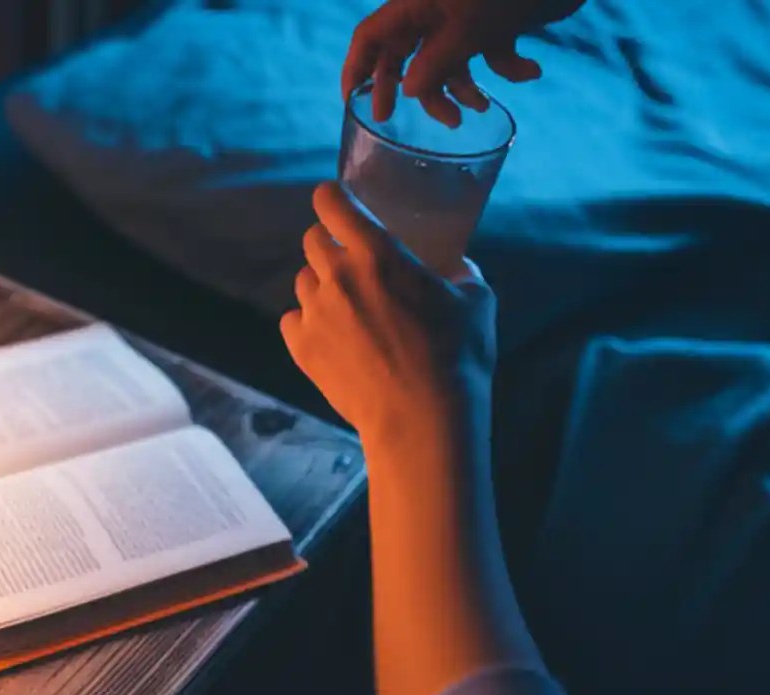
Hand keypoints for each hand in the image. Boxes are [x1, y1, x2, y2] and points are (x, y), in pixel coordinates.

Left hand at [280, 182, 495, 443]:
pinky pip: (291, 319)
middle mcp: (337, 277)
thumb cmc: (457, 358)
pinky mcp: (301, 348)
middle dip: (329, 242)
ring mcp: (314, 313)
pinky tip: (331, 335)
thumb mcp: (477, 303)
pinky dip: (307, 322)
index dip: (331, 198)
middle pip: (312, 240)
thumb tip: (455, 266)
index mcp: (377, 254)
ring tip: (348, 306)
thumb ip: (461, 273)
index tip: (337, 203)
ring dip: (321, 284)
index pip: (331, 203)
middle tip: (351, 260)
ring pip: (303, 280)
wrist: (422, 421)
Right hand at [343, 0, 584, 126]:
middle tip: (417, 121)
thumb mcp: (467, 30)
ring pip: (449, 63)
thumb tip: (406, 92)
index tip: (354, 104)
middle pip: (406, 56)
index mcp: (413, 5)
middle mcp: (432, 11)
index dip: (356, 70)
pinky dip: (508, 67)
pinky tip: (531, 70)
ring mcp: (463, 17)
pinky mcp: (493, 22)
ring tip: (483, 107)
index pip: (369, 38)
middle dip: (419, 92)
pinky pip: (488, 53)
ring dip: (465, 89)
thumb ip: (434, 63)